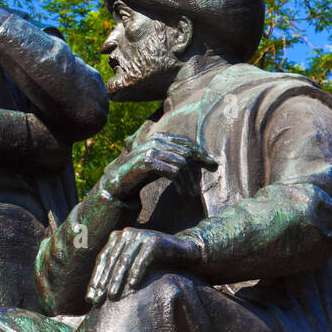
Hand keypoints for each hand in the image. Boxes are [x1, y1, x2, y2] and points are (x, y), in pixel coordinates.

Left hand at [86, 229, 201, 304]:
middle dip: (103, 283)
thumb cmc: (155, 263)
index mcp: (116, 238)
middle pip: (111, 261)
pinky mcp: (155, 240)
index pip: (102, 261)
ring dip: (116, 280)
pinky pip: (143, 258)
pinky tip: (132, 286)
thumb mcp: (132, 266)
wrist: (184, 253)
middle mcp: (126, 234)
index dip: (95, 280)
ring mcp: (140, 235)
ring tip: (112, 297)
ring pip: (124, 260)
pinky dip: (137, 272)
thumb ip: (115, 273)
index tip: (90, 299)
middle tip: (98, 301)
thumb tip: (91, 296)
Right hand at [100, 133, 216, 202]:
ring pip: (182, 163)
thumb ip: (175, 157)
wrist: (118, 184)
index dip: (201, 153)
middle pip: (186, 153)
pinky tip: (182, 192)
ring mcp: (151, 150)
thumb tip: (200, 158)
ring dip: (189, 181)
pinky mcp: (147, 162)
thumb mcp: (161, 163)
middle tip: (200, 186)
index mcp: (160, 137)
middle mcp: (156, 140)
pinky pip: (172, 171)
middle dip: (197, 170)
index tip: (212, 164)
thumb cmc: (142, 174)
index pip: (186, 142)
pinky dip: (181, 183)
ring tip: (191, 193)